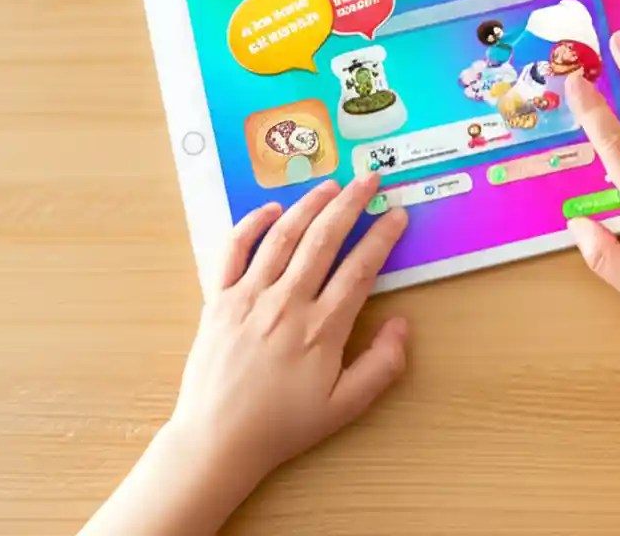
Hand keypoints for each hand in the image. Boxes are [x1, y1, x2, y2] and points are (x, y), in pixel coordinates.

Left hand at [169, 174, 409, 479]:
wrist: (217, 439)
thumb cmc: (283, 425)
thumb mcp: (345, 406)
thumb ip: (381, 365)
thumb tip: (401, 324)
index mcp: (322, 329)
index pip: (360, 269)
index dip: (382, 237)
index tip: (396, 215)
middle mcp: (286, 304)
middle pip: (324, 239)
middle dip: (350, 204)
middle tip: (369, 179)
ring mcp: (249, 297)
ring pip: (283, 236)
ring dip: (309, 204)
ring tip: (330, 184)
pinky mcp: (218, 300)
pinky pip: (233, 250)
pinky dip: (251, 224)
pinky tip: (271, 209)